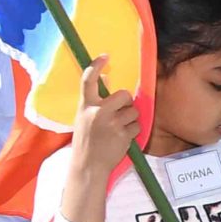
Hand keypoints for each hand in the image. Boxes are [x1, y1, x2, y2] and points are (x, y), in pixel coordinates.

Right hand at [70, 59, 139, 178]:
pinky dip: (133, 131)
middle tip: (120, 112)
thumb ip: (95, 101)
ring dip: (130, 119)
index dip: (96, 65)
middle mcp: (98, 112)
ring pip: (134, 111)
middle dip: (127, 102)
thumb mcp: (84, 118)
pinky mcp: (123, 135)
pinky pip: (137, 125)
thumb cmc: (86, 141)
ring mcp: (111, 124)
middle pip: (124, 94)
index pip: (88, 80)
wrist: (88, 165)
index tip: (105, 56)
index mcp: (85, 106)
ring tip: (118, 129)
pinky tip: (122, 138)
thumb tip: (106, 78)